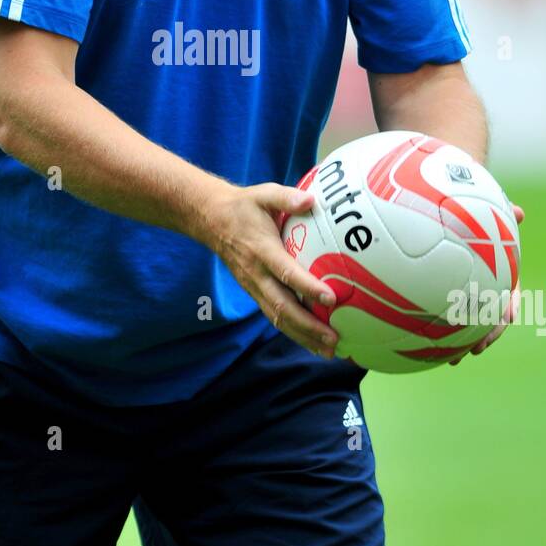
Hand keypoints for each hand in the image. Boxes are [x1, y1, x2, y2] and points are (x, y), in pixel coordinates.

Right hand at [207, 182, 338, 358]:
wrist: (211, 220)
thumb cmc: (244, 206)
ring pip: (278, 318)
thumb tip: (312, 200)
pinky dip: (293, 332)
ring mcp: (253, 286)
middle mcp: (256, 274)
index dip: (307, 287)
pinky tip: (312, 342)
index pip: (286, 272)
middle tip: (334, 339)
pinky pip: (274, 315)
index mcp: (262, 250)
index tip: (330, 298)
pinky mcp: (254, 292)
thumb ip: (286, 196)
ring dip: (303, 336)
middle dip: (309, 326)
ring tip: (329, 351)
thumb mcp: (263, 194)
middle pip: (283, 307)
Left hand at [448, 203, 524, 365]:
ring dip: (464, 343)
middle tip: (479, 347)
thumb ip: (498, 215)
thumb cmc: (461, 215)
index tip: (508, 318)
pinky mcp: (441, 301)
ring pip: (469, 325)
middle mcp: (483, 286)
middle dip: (487, 335)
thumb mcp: (478, 213)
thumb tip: (521, 211)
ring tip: (455, 359)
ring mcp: (464, 296)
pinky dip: (441, 336)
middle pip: (491, 316)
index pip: (511, 291)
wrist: (433, 222)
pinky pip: (444, 322)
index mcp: (496, 270)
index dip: (511, 306)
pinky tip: (426, 350)